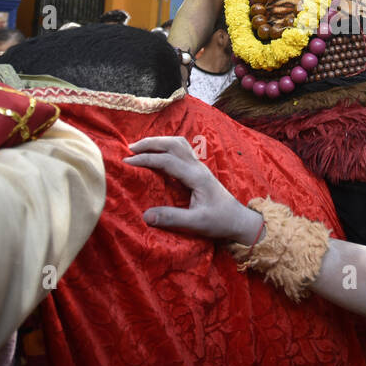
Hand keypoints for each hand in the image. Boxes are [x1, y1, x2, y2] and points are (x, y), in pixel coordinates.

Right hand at [123, 136, 261, 243]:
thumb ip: (171, 218)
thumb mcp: (196, 223)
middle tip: (129, 149)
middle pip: (173, 144)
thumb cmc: (220, 221)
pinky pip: (181, 150)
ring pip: (178, 143)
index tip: (127, 161)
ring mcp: (199, 167)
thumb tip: (145, 215)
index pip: (167, 160)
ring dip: (159, 142)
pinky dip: (166, 147)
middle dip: (150, 143)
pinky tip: (157, 154)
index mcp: (196, 176)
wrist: (238, 220)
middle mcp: (197, 167)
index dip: (146, 158)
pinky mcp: (198, 171)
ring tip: (140, 148)